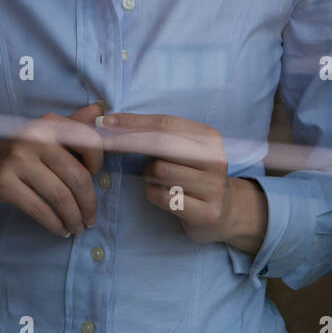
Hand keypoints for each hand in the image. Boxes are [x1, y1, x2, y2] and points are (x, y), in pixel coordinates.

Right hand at [0, 102, 104, 236]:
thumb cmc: (18, 153)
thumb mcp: (44, 133)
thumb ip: (74, 122)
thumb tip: (102, 109)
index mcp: (49, 124)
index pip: (89, 142)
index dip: (98, 164)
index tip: (94, 179)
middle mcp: (35, 137)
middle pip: (77, 176)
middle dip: (89, 203)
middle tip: (91, 219)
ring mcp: (18, 160)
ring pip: (60, 196)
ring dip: (74, 217)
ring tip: (77, 227)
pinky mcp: (5, 183)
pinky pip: (39, 208)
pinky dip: (55, 224)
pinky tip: (60, 230)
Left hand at [97, 113, 239, 244]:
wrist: (224, 212)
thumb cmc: (193, 175)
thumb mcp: (183, 150)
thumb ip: (157, 136)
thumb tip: (113, 122)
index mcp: (209, 137)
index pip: (165, 124)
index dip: (134, 121)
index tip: (106, 120)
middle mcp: (215, 159)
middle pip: (161, 144)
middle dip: (130, 142)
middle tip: (108, 144)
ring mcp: (213, 187)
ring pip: (160, 171)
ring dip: (147, 175)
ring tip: (155, 178)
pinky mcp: (206, 212)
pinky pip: (162, 196)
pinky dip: (153, 194)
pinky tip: (162, 195)